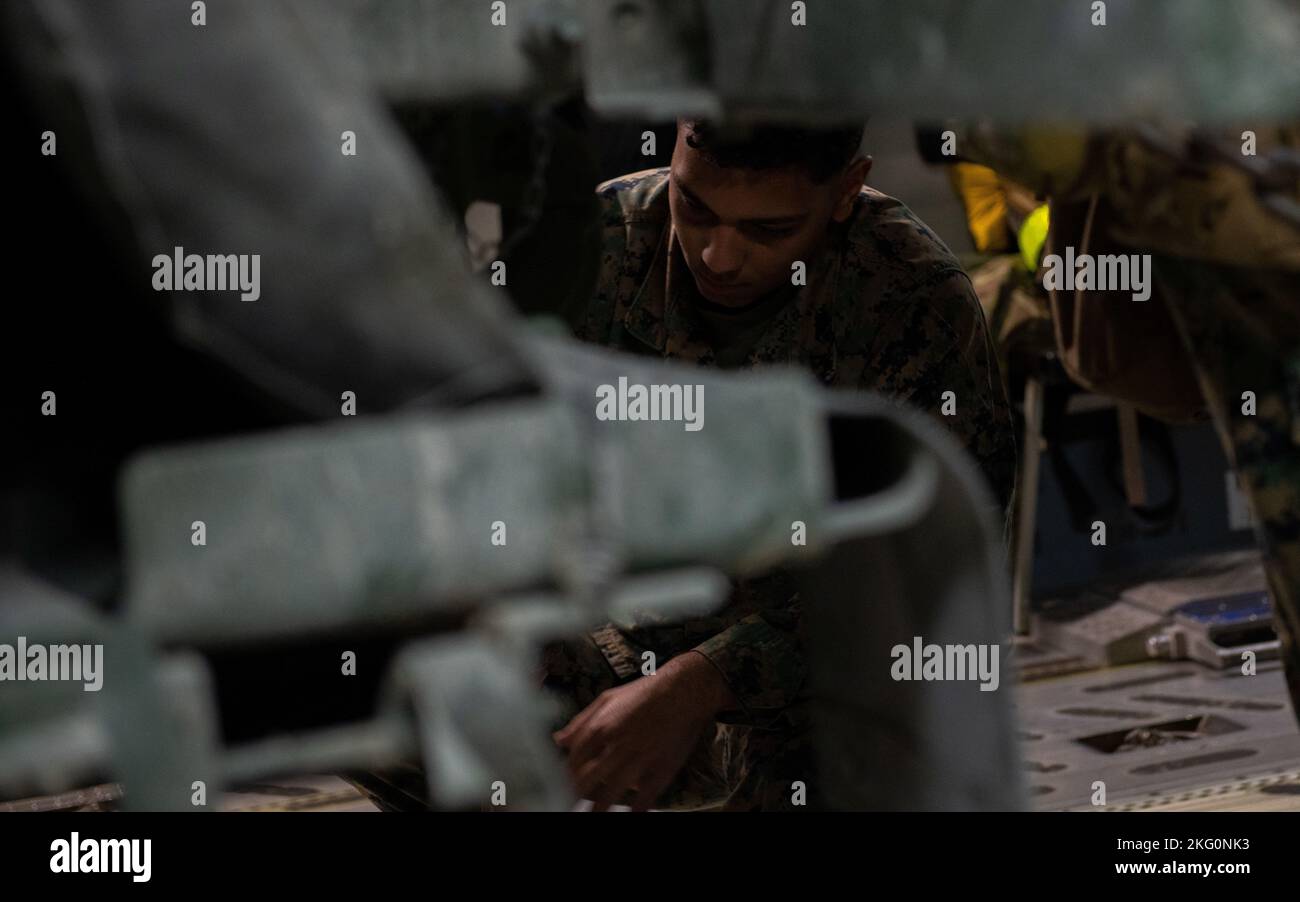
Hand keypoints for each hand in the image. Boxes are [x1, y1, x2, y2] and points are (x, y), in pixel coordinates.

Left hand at [553, 651, 734, 810]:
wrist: (684, 690)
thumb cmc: (644, 692)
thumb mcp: (607, 699)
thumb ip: (581, 722)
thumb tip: (558, 740)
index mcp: (600, 727)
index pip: (574, 760)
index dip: (565, 776)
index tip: (560, 786)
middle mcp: (616, 745)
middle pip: (587, 779)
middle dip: (575, 796)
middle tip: (567, 805)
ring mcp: (639, 759)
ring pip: (611, 792)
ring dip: (599, 809)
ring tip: (593, 815)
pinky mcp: (661, 768)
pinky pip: (644, 796)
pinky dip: (635, 809)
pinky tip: (630, 814)